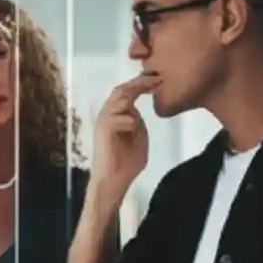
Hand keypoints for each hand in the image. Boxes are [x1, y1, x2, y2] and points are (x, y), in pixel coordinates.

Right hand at [91, 74, 159, 203]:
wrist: (114, 183)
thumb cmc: (126, 164)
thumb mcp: (140, 139)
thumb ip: (139, 125)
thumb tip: (137, 111)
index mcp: (115, 117)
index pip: (126, 94)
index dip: (142, 84)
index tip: (159, 79)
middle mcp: (106, 116)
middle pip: (120, 91)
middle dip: (139, 83)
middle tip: (157, 79)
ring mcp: (103, 123)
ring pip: (117, 100)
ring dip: (134, 94)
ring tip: (149, 90)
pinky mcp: (102, 134)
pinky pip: (116, 119)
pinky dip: (128, 121)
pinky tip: (134, 127)